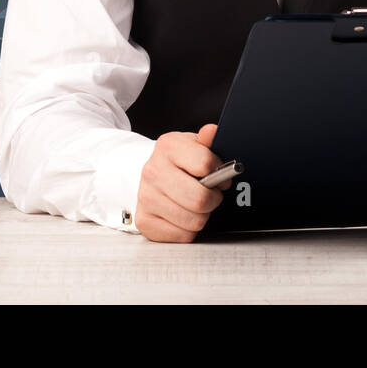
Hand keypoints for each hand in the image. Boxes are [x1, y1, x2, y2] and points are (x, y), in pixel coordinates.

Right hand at [134, 123, 230, 242]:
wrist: (154, 174)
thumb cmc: (181, 161)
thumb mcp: (196, 145)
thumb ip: (208, 139)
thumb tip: (211, 131)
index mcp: (168, 146)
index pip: (206, 164)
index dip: (221, 172)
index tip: (220, 174)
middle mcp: (153, 171)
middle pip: (200, 199)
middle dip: (213, 199)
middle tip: (212, 193)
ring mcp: (146, 197)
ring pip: (194, 221)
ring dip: (202, 215)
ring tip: (196, 204)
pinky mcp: (145, 221)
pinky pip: (183, 236)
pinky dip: (189, 229)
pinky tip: (184, 214)